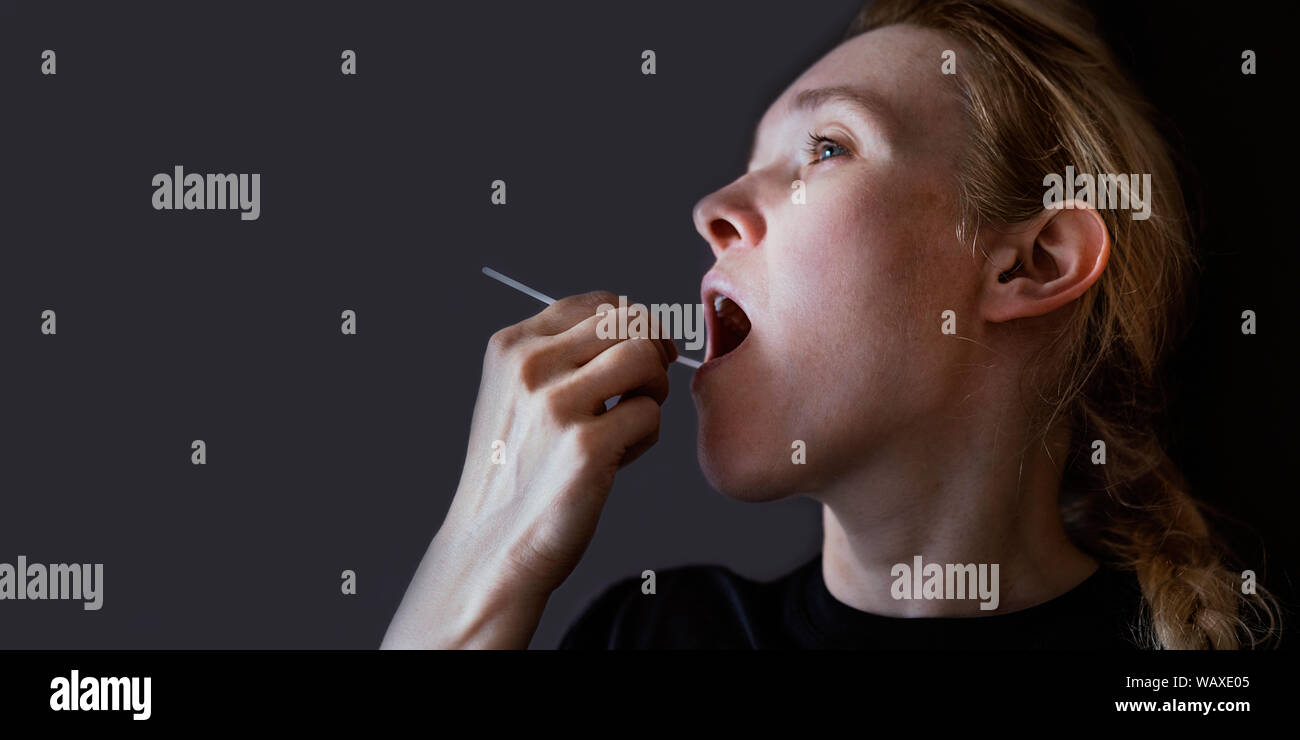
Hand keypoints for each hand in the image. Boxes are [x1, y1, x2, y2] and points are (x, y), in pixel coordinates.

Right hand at [382, 291, 676, 647]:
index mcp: (510, 347)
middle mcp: (530, 367)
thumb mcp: (518, 394)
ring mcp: (556, 405)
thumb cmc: (518, 470)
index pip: (597, 303)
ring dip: (655, 388)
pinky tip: (620, 457)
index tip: (645, 352)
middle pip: (628, 323)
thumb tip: (641, 326)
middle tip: (648, 388)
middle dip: (653, 351)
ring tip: (634, 417)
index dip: (634, 323)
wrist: (492, 544)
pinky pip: (650, 414)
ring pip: (644, 358)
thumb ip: (563, 354)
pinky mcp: (586, 447)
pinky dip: (646, 436)